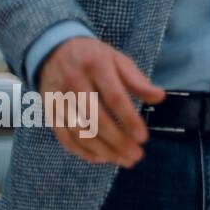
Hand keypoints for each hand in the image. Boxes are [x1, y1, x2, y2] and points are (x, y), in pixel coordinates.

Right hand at [38, 37, 164, 167]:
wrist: (55, 50)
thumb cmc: (95, 57)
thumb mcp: (119, 60)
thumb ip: (138, 81)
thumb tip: (159, 97)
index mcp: (97, 66)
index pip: (114, 97)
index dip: (129, 119)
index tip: (143, 138)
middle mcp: (74, 82)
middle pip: (95, 119)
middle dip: (118, 141)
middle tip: (136, 155)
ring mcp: (59, 98)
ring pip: (79, 131)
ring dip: (102, 150)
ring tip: (123, 160)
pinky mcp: (50, 111)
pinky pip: (63, 136)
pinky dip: (81, 151)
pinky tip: (101, 158)